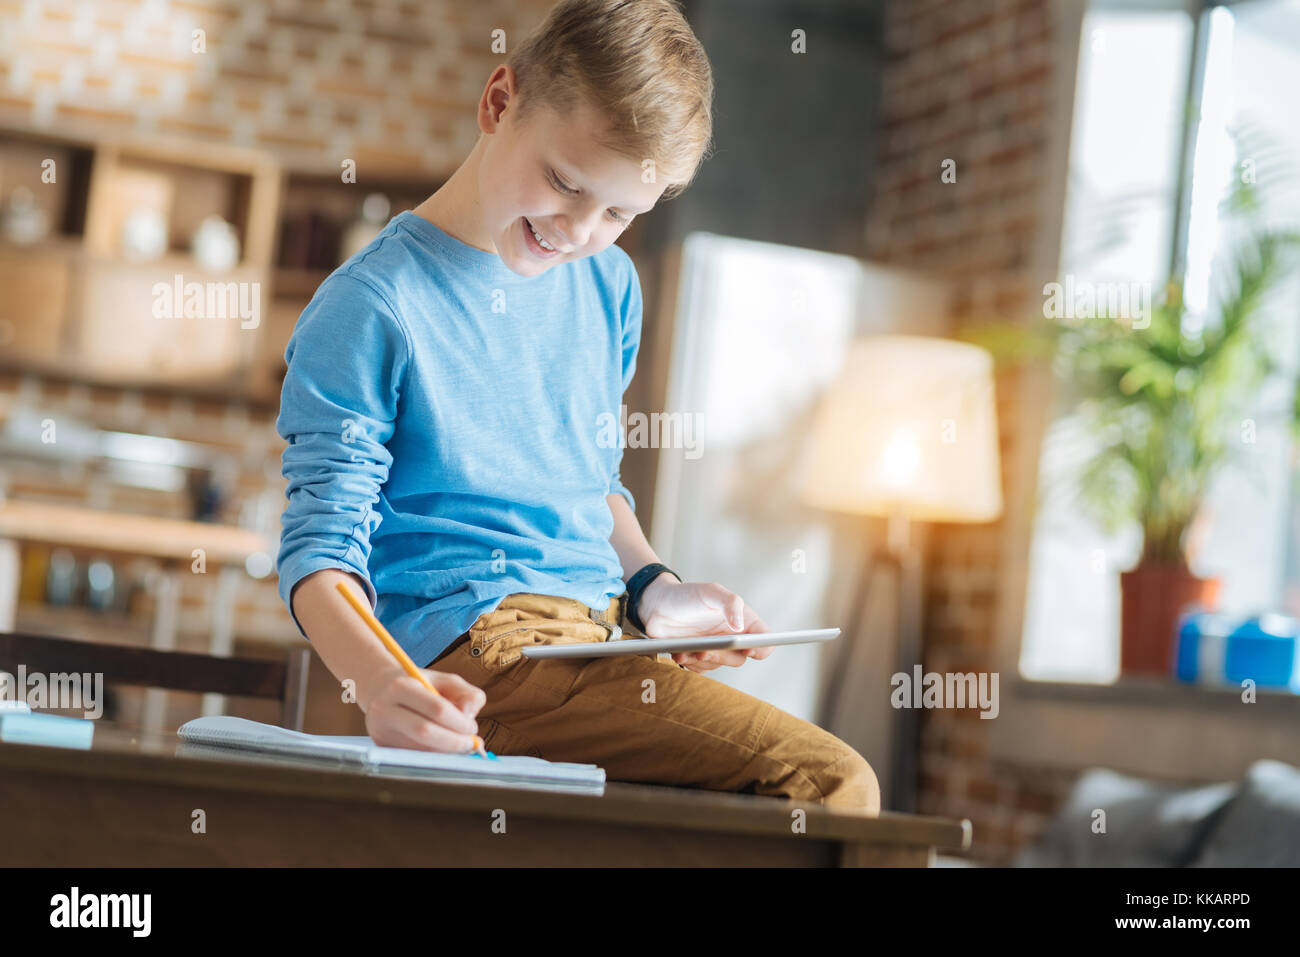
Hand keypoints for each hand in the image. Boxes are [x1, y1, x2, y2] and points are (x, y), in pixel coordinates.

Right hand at [360, 664, 486, 752]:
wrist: (381, 689)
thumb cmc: (421, 685)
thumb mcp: (447, 681)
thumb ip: (468, 694)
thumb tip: (469, 715)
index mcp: (401, 686)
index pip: (436, 708)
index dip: (459, 722)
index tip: (473, 728)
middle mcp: (384, 708)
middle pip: (424, 731)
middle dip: (453, 741)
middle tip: (471, 744)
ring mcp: (380, 729)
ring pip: (419, 748)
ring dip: (445, 751)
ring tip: (460, 746)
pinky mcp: (381, 745)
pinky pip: (413, 756)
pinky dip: (433, 756)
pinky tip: (443, 749)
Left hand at [636, 577, 771, 672]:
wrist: (657, 606)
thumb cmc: (687, 595)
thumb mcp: (710, 591)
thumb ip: (730, 603)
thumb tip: (740, 626)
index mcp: (742, 620)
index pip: (763, 638)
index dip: (762, 647)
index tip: (749, 648)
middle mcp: (731, 636)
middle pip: (740, 658)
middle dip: (723, 656)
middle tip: (706, 650)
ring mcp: (715, 649)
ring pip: (718, 665)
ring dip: (703, 660)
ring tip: (688, 650)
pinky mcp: (698, 658)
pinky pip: (700, 669)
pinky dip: (690, 663)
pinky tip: (679, 652)